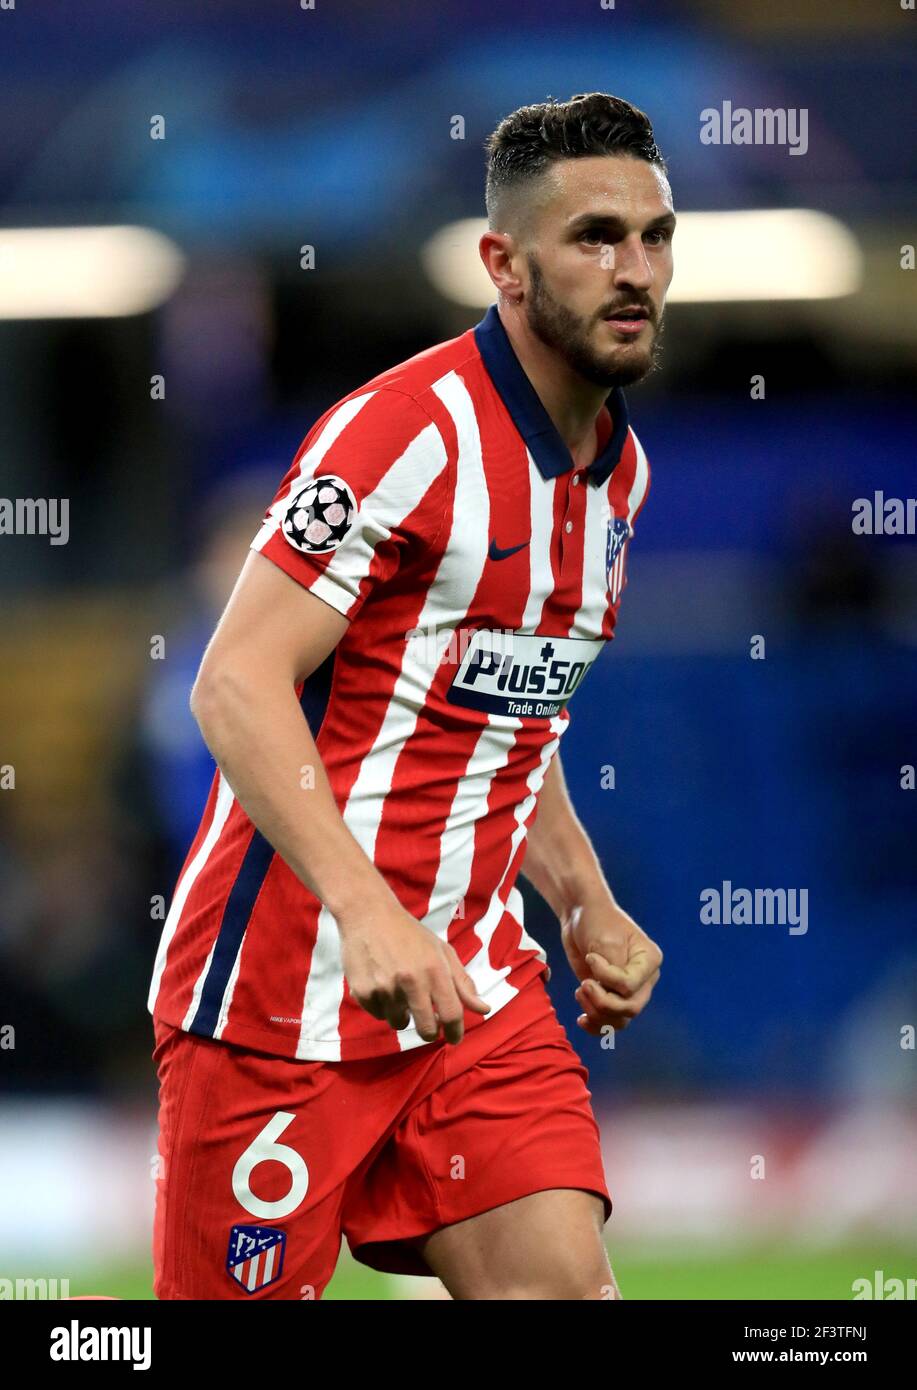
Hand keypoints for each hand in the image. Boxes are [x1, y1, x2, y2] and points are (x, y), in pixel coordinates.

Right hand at [339, 900, 490, 1044]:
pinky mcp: (363, 992)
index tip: (454, 1038)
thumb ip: (463, 983)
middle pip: (426, 1028)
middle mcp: (411, 981)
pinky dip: (382, 1007)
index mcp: (434, 970)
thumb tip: (484, 1009)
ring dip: (403, 1015)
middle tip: (427, 1024)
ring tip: (399, 992)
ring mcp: (385, 988)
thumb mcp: (441, 951)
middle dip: (430, 1031)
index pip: (451, 1014)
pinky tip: (381, 985)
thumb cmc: (410, 933)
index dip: (455, 1032)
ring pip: (399, 1023)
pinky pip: (378, 1015)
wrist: (368, 914)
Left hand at [560, 895, 661, 1035]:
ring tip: (579, 992)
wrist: (582, 915)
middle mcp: (644, 979)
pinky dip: (596, 1025)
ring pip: (620, 1020)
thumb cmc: (598, 921)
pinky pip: (609, 1021)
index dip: (607, 978)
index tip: (591, 957)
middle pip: (630, 1008)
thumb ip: (612, 969)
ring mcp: (628, 990)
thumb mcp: (606, 941)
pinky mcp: (611, 995)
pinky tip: (582, 1019)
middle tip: (583, 985)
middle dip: (602, 1003)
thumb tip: (611, 993)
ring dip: (596, 1013)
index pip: (630, 986)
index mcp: (649, 961)